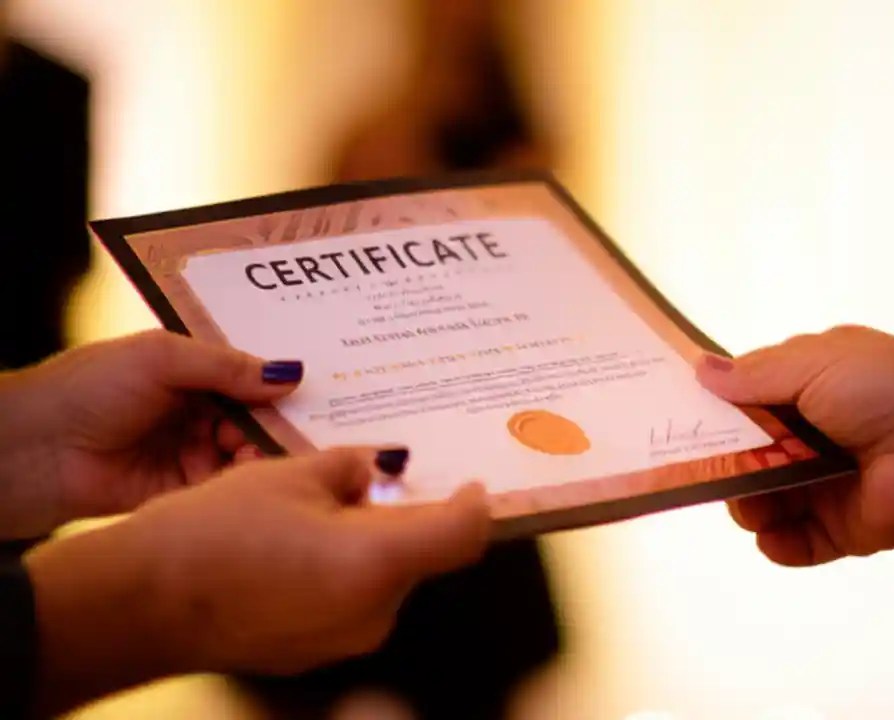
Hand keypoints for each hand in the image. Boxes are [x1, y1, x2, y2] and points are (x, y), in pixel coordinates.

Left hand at [0, 330, 303, 538]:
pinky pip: (230, 485)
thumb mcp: (163, 359)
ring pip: (250, 451)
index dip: (283, 381)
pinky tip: (260, 474)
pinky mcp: (186, 491)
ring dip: (267, 450)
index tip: (324, 385)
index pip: (252, 375)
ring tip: (276, 449)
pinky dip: (249, 480)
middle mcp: (198, 411)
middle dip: (283, 420)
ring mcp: (193, 451)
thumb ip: (228, 366)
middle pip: (259, 416)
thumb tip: (292, 373)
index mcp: (193, 371)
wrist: (33, 451)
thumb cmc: (87, 388)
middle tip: (312, 424)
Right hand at [23, 446, 490, 715]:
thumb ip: (349, 469)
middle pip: (419, 555)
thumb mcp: (288, 477)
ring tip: (319, 506)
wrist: (141, 603)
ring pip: (382, 577)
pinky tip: (298, 543)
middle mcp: (374, 612)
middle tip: (373, 478)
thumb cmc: (213, 533)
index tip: (475, 485)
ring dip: (369, 542)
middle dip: (403, 515)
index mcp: (378, 563)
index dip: (476, 505)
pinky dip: (341, 570)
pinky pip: (349, 601)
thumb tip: (375, 469)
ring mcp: (344, 639)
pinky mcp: (314, 651)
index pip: (461, 535)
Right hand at [696, 326, 893, 563]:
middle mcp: (815, 435)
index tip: (683, 421)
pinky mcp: (840, 528)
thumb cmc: (881, 388)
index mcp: (812, 385)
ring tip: (752, 503)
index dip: (718, 412)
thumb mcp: (813, 362)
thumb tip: (699, 369)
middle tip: (710, 469)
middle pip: (748, 456)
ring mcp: (825, 484)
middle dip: (726, 464)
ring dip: (747, 505)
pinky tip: (772, 534)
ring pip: (762, 502)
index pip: (750, 402)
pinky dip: (778, 543)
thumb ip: (754, 374)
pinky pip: (795, 543)